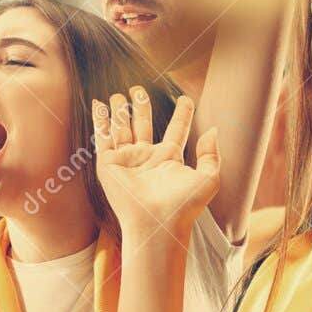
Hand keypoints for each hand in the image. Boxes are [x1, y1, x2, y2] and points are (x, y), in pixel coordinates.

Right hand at [94, 90, 220, 241]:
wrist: (157, 223)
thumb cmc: (183, 205)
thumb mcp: (208, 178)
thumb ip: (211, 154)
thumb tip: (213, 130)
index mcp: (170, 159)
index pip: (177, 129)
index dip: (182, 113)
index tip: (186, 98)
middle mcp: (147, 158)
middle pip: (144, 125)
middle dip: (141, 107)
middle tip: (139, 88)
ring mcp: (127, 160)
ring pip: (122, 128)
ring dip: (120, 110)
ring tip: (119, 92)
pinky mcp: (109, 164)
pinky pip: (103, 137)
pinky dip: (100, 120)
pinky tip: (98, 104)